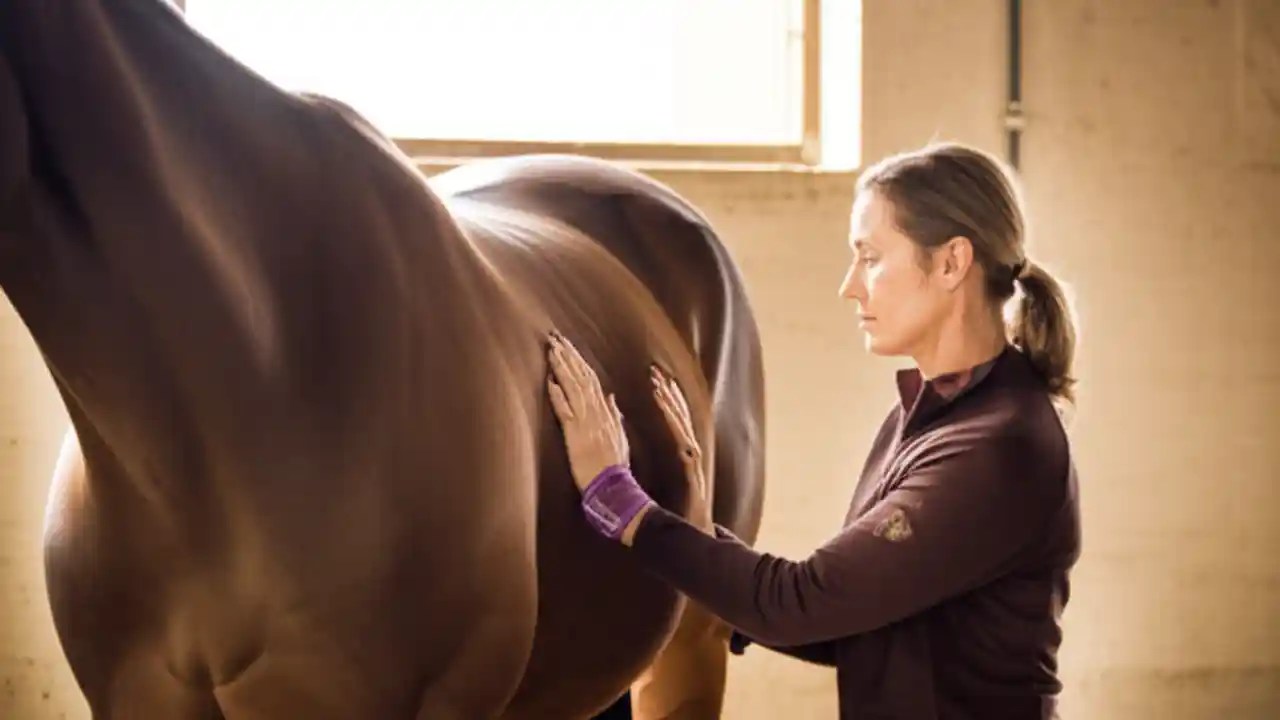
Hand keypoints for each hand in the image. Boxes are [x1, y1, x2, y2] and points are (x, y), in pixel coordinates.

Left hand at [546, 331, 630, 491]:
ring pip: (573, 388)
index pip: (591, 380)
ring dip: (562, 368)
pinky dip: (558, 395)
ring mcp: (585, 422)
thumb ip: (613, 414)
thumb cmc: (615, 465)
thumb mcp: (619, 436)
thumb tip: (610, 397)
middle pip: (581, 378)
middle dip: (569, 357)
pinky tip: (550, 380)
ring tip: (552, 350)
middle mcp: (596, 413)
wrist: (612, 486)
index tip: (569, 347)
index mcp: (605, 412)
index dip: (579, 362)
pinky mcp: (575, 434)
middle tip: (556, 338)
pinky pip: (565, 411)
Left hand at [650, 365, 712, 533]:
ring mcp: (694, 460)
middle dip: (670, 394)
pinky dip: (675, 423)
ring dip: (671, 403)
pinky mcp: (693, 469)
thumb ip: (663, 469)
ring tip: (659, 384)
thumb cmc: (678, 516)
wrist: (694, 541)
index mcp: (683, 456)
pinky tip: (666, 411)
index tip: (656, 382)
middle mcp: (690, 454)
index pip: (675, 422)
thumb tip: (650, 457)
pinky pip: (683, 440)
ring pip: (683, 424)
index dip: (667, 401)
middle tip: (657, 372)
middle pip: (681, 417)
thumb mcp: (667, 487)